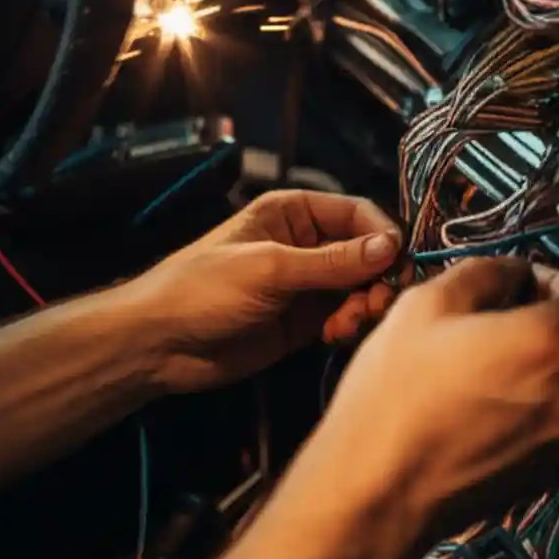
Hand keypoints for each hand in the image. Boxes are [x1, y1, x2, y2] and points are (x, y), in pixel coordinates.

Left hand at [115, 190, 401, 392]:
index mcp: (294, 213)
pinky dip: (349, 326)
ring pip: (360, 288)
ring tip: (346, 326)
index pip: (357, 214)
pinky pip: (344, 316)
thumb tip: (392, 246)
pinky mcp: (304, 322)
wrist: (159, 344)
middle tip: (374, 305)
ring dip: (364, 306)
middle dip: (376, 278)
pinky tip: (334, 337)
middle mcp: (307, 244)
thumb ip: (333, 261)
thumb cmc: (204, 289)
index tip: (398, 265)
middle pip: (366, 254)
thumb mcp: (270, 269)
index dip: (383, 236)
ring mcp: (307, 285)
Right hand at [223, 258, 558, 558]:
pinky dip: (521, 406)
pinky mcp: (544, 472)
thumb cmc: (398, 388)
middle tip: (482, 326)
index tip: (516, 283)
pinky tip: (472, 411)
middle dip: (538, 322)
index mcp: (553, 342)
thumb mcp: (429, 302)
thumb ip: (488, 272)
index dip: (555, 277)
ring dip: (529, 366)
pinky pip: (544, 421)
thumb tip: (517, 275)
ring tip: (471, 372)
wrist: (376, 490)